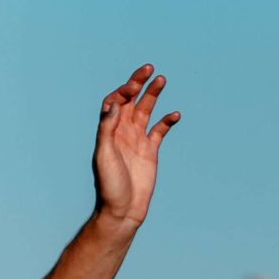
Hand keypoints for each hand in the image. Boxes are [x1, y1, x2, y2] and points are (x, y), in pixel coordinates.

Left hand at [89, 64, 178, 228]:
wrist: (122, 210)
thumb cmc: (109, 185)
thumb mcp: (104, 155)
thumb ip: (107, 129)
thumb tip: (113, 105)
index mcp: (109, 130)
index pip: (115, 102)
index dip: (123, 91)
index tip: (133, 87)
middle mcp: (122, 131)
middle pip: (131, 100)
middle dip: (138, 83)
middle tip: (148, 68)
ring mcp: (137, 140)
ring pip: (146, 111)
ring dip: (153, 95)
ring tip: (162, 79)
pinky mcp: (150, 151)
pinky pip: (160, 131)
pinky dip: (167, 121)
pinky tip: (175, 114)